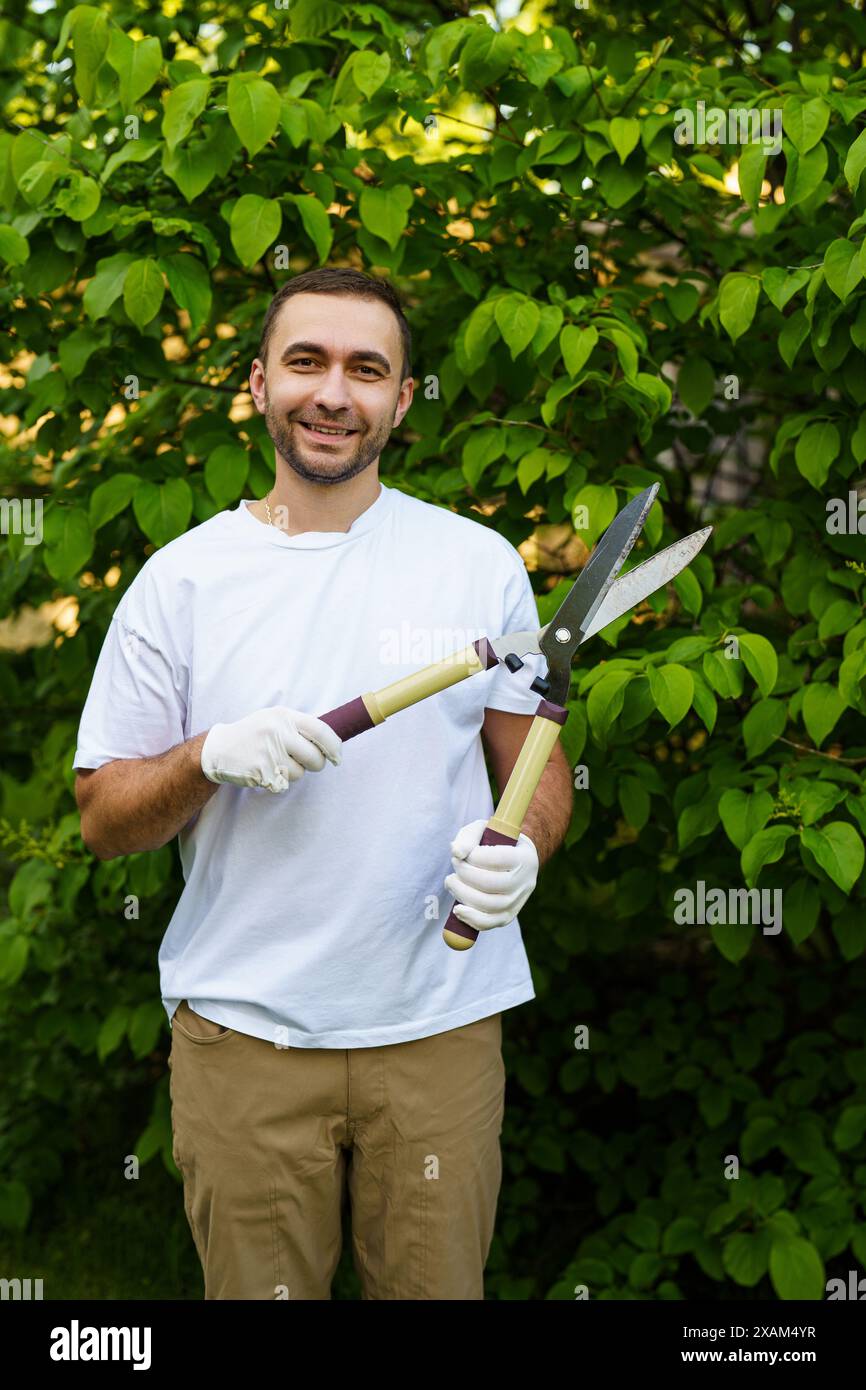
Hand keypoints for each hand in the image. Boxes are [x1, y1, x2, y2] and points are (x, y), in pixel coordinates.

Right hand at [201, 706, 342, 792]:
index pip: (320, 731)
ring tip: (275, 762)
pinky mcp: (261, 771)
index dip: (334, 746)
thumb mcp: (274, 719)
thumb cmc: (254, 734)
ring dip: (293, 773)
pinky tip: (265, 770)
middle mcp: (277, 732)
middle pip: (314, 757)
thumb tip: (332, 736)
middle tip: (307, 763)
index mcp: (283, 716)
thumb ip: (299, 726)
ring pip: (300, 773)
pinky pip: (284, 783)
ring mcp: (268, 752)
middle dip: (316, 764)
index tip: (337, 757)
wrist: (219, 749)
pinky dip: (278, 781)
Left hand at [443, 818, 538, 930]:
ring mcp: (519, 900)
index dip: (472, 856)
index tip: (461, 852)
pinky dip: (472, 919)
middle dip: (465, 875)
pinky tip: (458, 909)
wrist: (515, 859)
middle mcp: (525, 881)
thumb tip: (456, 852)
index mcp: (524, 857)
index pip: (496, 859)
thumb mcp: (484, 830)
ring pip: (491, 905)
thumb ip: (469, 836)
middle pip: (492, 884)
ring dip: (463, 895)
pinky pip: (491, 923)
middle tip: (454, 866)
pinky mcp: (509, 914)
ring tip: (451, 882)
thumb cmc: (496, 842)